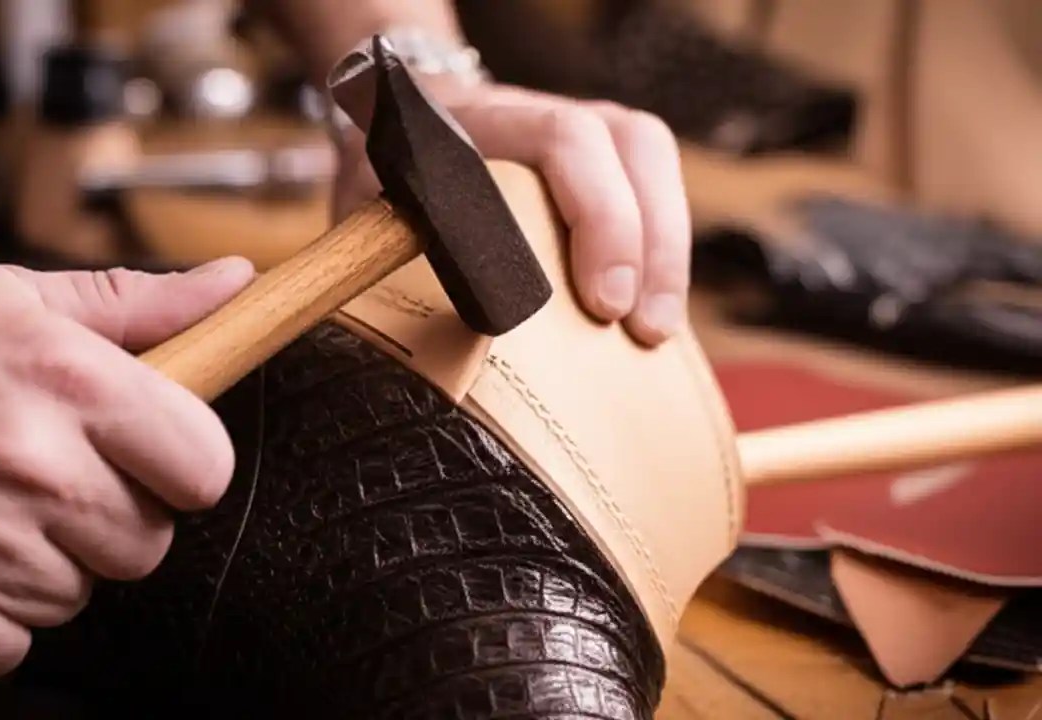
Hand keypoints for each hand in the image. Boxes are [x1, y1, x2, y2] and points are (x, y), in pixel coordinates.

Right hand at [0, 258, 252, 677]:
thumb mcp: (7, 296)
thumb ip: (136, 304)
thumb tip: (232, 287)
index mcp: (69, 384)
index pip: (205, 466)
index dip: (182, 462)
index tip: (152, 455)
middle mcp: (35, 469)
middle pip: (148, 541)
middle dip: (112, 514)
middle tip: (50, 476)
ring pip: (79, 592)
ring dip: (45, 560)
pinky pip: (12, 642)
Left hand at [332, 81, 690, 344]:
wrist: (391, 128)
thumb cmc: (386, 181)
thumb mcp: (375, 210)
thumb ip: (397, 250)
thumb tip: (417, 344)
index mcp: (480, 120)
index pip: (565, 140)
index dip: (599, 216)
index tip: (603, 301)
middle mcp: (542, 115)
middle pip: (630, 146)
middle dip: (649, 244)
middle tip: (644, 328)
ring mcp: (581, 133)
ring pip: (652, 164)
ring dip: (668, 252)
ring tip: (657, 330)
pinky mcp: (604, 164)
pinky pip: (656, 194)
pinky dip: (662, 255)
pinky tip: (653, 314)